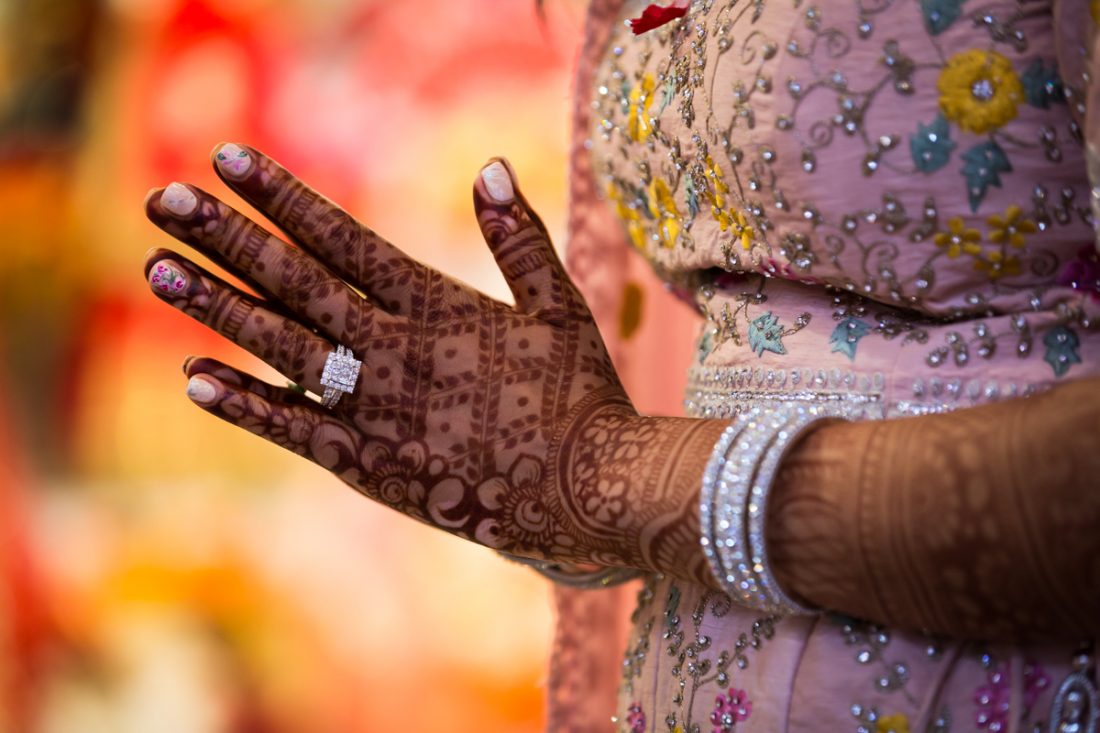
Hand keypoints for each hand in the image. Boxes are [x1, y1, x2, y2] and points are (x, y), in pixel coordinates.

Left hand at [144, 144, 724, 574]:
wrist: (587, 495)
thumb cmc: (578, 397)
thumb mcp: (558, 307)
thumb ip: (518, 239)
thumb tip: (489, 166)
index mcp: (439, 306)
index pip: (342, 238)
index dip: (281, 196)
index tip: (226, 158)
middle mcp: (394, 352)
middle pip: (294, 285)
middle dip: (225, 237)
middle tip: (163, 199)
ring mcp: (376, 410)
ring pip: (280, 348)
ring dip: (215, 307)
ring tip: (155, 268)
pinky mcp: (369, 464)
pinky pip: (293, 429)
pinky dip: (242, 402)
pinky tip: (193, 376)